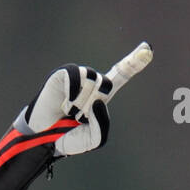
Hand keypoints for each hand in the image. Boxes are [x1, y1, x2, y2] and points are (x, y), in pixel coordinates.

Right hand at [22, 43, 152, 155]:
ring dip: (80, 102)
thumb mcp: (93, 139)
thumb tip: (99, 102)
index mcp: (101, 95)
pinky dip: (72, 93)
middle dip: (92, 104)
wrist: (42, 139)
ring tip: (67, 111)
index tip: (147, 50)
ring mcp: (77, 76)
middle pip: (106, 85)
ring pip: (91, 82)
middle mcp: (91, 82)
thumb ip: (103, 126)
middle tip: (76, 117)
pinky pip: (76, 77)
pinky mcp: (63, 74)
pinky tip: (64, 103)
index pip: (120, 75)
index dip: (134, 63)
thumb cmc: (66, 137)